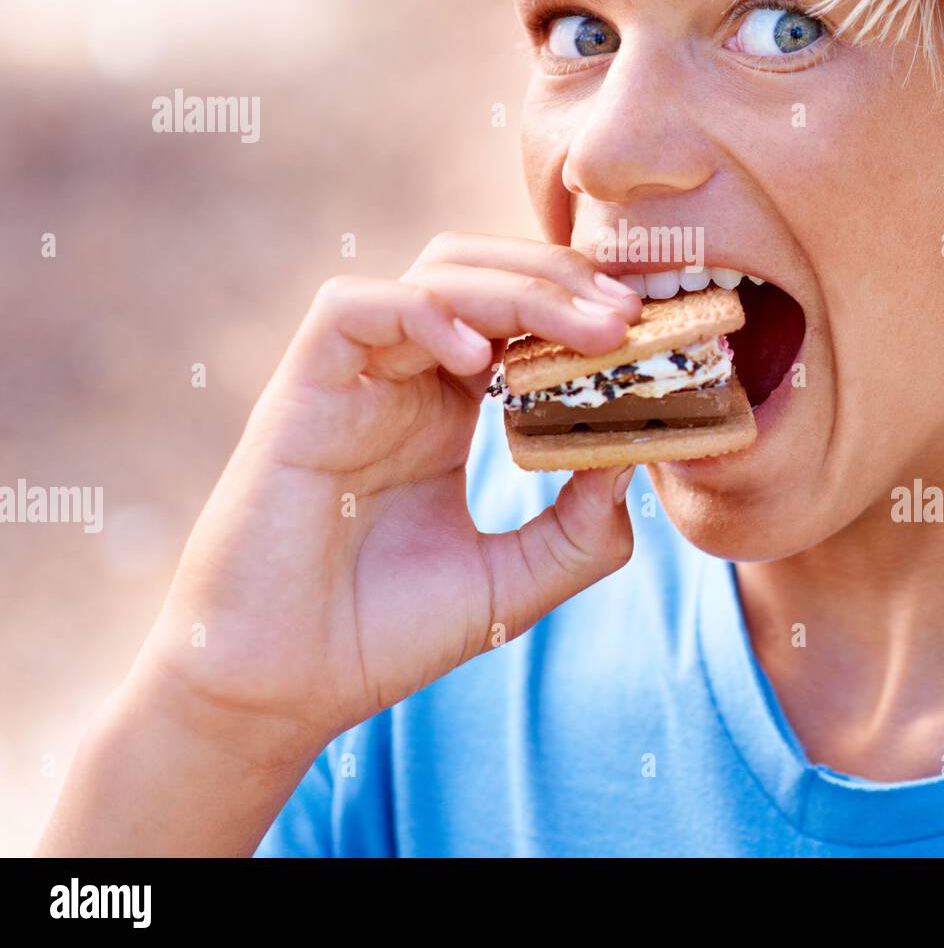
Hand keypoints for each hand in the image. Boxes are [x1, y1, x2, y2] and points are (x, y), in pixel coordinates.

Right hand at [136, 233, 643, 769]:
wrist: (280, 690)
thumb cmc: (384, 635)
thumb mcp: (512, 584)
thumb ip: (580, 530)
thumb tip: (638, 459)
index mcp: (448, 408)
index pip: (519, 316)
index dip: (582, 308)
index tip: (645, 330)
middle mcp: (403, 378)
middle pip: (484, 272)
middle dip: (562, 280)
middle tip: (626, 316)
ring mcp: (353, 378)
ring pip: (433, 274)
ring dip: (518, 287)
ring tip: (587, 328)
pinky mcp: (302, 390)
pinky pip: (353, 308)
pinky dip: (422, 311)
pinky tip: (479, 357)